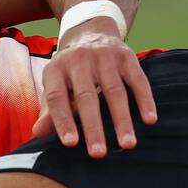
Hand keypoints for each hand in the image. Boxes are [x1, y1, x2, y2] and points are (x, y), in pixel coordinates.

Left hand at [33, 16, 156, 157]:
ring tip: (128, 144)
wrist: (91, 33)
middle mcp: (79, 60)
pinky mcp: (127, 56)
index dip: (63, 121)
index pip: (58, 98)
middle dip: (93, 127)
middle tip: (98, 154)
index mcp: (57, 69)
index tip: (71, 144)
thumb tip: (37, 133)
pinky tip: (150, 120)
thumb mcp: (56, 86)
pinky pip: (138, 80)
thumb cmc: (71, 72)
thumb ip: (50, 110)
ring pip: (115, 91)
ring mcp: (104, 56)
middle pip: (87, 97)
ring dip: (122, 120)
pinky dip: (145, 100)